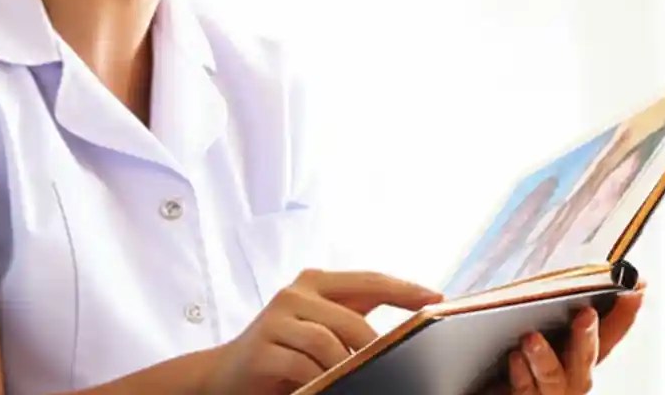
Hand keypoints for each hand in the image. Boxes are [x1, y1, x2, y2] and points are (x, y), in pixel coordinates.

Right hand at [202, 269, 442, 394]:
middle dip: (374, 345)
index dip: (404, 288)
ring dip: (345, 365)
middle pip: (351, 318)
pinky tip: (322, 383)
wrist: (228, 374)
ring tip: (353, 378)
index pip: (367, 280)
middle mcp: (293, 294)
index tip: (436, 298)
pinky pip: (304, 366)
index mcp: (313, 282)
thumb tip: (411, 315)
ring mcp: (275, 320)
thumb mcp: (322, 327)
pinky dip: (320, 378)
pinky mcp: (262, 349)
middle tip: (394, 360)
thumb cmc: (285, 349)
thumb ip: (354, 316)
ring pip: (328, 343)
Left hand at [493, 284, 645, 393]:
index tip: (635, 289)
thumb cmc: (514, 356)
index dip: (624, 315)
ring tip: (531, 337)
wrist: (486, 388)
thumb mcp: (536, 329)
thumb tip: (568, 276)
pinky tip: (514, 357)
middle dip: (587, 336)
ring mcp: (550, 393)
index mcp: (579, 356)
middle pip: (585, 359)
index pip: (609, 335)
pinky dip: (521, 374)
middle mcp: (572, 378)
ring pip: (553, 377)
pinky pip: (525, 392)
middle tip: (586, 313)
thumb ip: (551, 309)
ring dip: (545, 356)